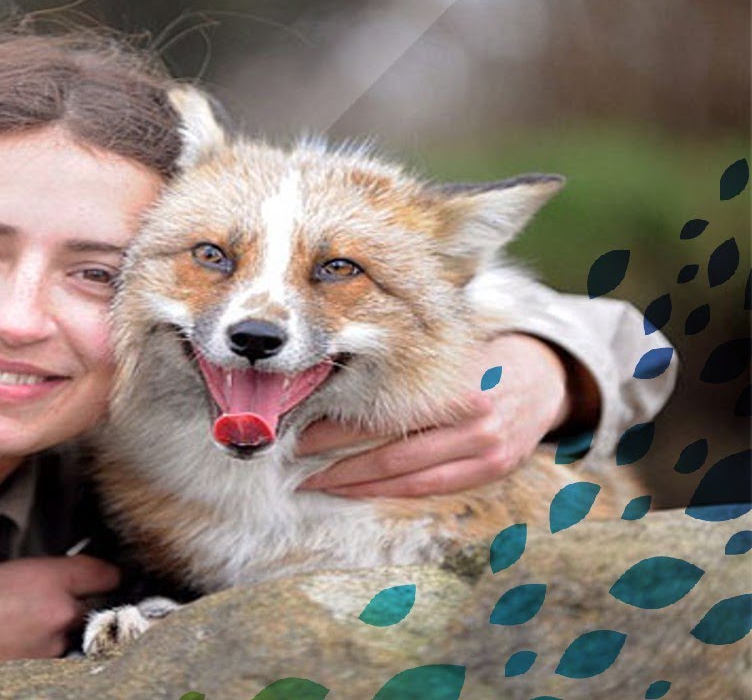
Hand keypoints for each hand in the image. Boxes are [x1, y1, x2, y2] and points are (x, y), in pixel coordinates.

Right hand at [0, 555, 119, 669]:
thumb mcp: (3, 571)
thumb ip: (43, 576)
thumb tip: (63, 583)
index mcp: (50, 580)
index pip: (104, 574)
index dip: (108, 574)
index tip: (109, 577)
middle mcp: (61, 614)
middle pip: (90, 608)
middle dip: (77, 606)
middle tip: (50, 605)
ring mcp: (53, 649)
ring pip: (70, 636)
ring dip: (55, 633)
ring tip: (19, 628)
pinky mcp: (43, 674)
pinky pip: (54, 659)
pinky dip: (41, 654)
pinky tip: (15, 648)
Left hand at [295, 333, 573, 497]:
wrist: (546, 375)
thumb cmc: (481, 357)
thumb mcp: (446, 352)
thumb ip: (402, 370)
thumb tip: (329, 381)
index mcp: (457, 388)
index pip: (382, 416)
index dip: (336, 429)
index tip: (300, 432)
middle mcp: (475, 423)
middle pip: (390, 452)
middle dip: (336, 462)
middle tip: (297, 464)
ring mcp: (488, 452)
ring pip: (406, 478)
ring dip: (356, 484)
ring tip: (317, 483)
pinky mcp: (493, 471)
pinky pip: (431, 488)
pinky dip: (390, 491)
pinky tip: (359, 490)